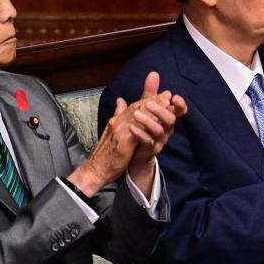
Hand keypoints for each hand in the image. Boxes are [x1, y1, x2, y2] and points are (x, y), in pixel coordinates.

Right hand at [70, 72, 185, 196]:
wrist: (96, 169)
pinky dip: (148, 125)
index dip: (148, 99)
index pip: (134, 106)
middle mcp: (117, 123)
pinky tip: (158, 123)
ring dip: (153, 109)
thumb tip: (120, 100)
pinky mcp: (123, 143)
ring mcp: (119, 132)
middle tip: (167, 95)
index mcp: (116, 120)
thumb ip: (118, 115)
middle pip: (137, 108)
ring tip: (166, 104)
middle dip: (153, 100)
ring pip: (137, 117)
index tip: (162, 94)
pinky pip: (137, 132)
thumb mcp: (112, 131)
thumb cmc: (106, 152)